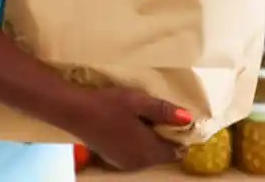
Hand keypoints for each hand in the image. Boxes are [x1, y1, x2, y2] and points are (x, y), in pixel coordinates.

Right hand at [66, 87, 190, 170]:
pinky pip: (136, 155)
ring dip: (153, 142)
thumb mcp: (139, 102)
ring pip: (149, 155)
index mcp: (147, 150)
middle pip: (162, 155)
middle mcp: (138, 162)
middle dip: (167, 140)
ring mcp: (125, 162)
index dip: (181, 138)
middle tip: (167, 117)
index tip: (182, 122)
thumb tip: (189, 119)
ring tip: (150, 120)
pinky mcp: (114, 159)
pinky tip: (135, 128)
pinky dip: (140, 144)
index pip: (175, 152)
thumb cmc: (109, 104)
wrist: (75, 112)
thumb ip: (164, 111)